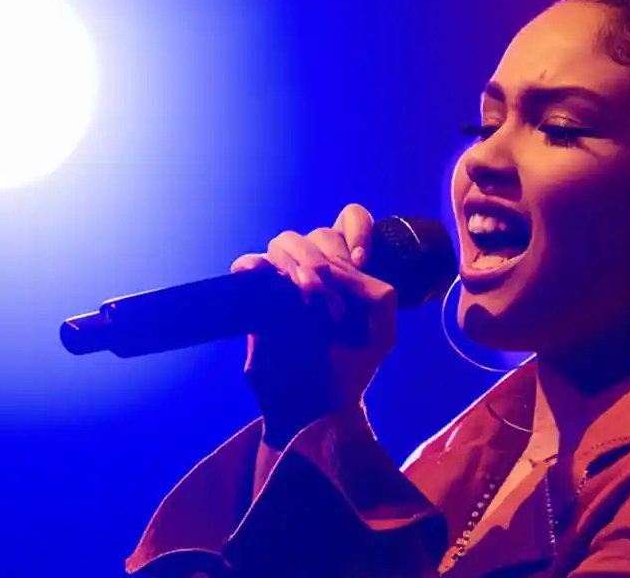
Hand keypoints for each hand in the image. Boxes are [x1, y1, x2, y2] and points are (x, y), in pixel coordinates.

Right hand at [230, 203, 395, 447]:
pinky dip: (254, 264)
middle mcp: (313, 272)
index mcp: (344, 275)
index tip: (360, 259)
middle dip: (327, 264)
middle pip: (317, 234)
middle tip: (331, 306)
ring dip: (301, 265)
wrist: (317, 408)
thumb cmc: (349, 371)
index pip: (349, 221)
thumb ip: (376, 295)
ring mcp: (283, 284)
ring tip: (308, 299)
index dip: (356, 228)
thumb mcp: (380, 334)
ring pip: (285, 242)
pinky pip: (249, 264)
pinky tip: (260, 274)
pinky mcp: (256, 301)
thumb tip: (350, 264)